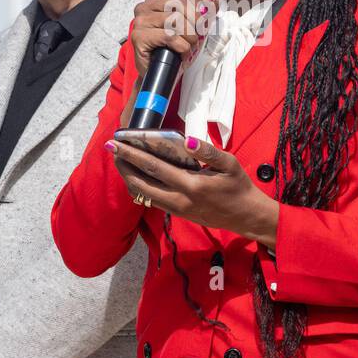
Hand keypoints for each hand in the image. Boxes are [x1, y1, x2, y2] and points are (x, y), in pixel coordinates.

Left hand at [106, 134, 279, 246]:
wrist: (246, 217)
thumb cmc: (239, 187)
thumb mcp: (230, 164)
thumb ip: (208, 151)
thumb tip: (187, 140)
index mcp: (191, 185)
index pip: (154, 167)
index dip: (134, 154)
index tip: (119, 142)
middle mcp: (179, 200)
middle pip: (142, 182)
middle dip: (124, 165)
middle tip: (111, 148)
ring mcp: (177, 209)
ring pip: (143, 194)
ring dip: (129, 177)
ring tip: (120, 160)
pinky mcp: (178, 214)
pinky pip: (151, 200)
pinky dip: (139, 187)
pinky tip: (135, 176)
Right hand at [120, 0, 215, 125]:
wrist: (162, 73)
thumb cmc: (177, 47)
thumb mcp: (194, 25)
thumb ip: (203, 8)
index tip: (201, 10)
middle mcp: (145, 5)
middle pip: (179, 1)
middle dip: (195, 20)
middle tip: (198, 34)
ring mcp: (140, 21)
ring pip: (175, 19)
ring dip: (190, 36)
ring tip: (189, 45)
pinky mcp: (139, 38)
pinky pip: (170, 36)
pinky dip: (182, 46)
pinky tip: (181, 52)